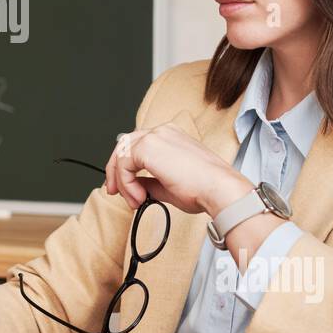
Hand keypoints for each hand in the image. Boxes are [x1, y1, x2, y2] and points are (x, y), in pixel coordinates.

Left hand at [104, 120, 253, 216]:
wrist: (218, 189)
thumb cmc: (205, 188)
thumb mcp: (168, 185)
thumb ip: (149, 182)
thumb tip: (134, 187)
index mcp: (170, 136)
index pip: (137, 144)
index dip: (125, 165)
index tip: (122, 186)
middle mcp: (162, 132)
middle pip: (125, 144)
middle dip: (116, 170)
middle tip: (114, 191)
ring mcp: (155, 137)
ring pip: (122, 155)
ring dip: (122, 181)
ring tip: (135, 200)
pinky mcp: (148, 147)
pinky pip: (124, 164)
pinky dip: (126, 184)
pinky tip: (139, 197)